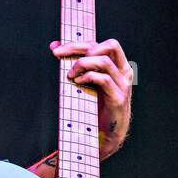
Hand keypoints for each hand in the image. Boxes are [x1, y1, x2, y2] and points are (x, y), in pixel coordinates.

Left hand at [50, 38, 133, 158]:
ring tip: (70, 74)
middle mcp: (123, 71)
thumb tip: (54, 46)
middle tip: (59, 56)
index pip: (100, 44)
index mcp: (117, 65)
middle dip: (80, 47)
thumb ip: (74, 63)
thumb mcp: (84, 81)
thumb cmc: (94, 106)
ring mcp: (123, 84)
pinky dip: (88, 77)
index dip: (77, 43)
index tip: (55, 49)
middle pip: (108, 45)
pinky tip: (77, 82)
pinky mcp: (118, 98)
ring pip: (104, 61)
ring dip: (82, 63)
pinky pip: (103, 79)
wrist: (104, 134)